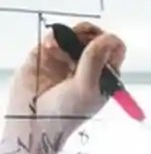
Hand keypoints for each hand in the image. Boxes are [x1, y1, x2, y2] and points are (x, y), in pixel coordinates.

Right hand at [6, 21, 125, 134]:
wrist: (33, 120)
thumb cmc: (65, 112)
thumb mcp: (87, 87)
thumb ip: (95, 61)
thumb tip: (108, 37)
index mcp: (105, 74)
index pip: (115, 48)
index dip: (109, 41)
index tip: (100, 44)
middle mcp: (88, 64)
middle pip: (95, 36)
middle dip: (89, 34)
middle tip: (81, 40)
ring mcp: (67, 58)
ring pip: (75, 33)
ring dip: (71, 35)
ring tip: (62, 46)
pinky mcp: (46, 54)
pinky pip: (54, 37)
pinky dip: (55, 38)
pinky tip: (52, 48)